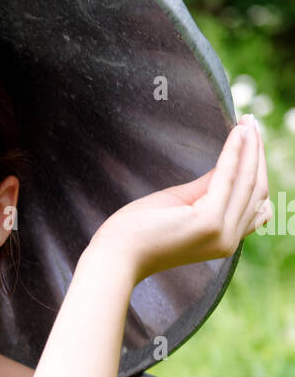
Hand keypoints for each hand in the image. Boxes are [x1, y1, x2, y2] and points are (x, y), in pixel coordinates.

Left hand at [91, 116, 270, 284]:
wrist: (117, 254)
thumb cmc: (140, 230)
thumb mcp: (182, 203)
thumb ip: (209, 186)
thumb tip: (232, 161)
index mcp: (224, 240)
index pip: (256, 203)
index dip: (258, 170)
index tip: (254, 142)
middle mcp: (229, 241)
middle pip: (257, 190)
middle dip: (257, 154)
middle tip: (253, 123)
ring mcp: (221, 232)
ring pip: (249, 182)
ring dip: (250, 148)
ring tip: (248, 122)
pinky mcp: (209, 221)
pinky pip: (228, 177)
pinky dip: (234, 152)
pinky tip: (237, 133)